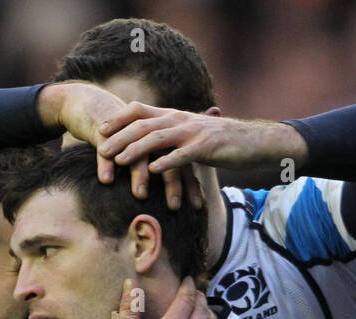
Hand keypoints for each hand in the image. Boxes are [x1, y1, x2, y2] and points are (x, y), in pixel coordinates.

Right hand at [44, 83, 200, 209]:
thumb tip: (187, 195)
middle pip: (165, 159)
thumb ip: (170, 168)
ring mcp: (127, 134)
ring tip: (141, 195)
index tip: (198, 206)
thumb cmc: (132, 138)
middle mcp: (149, 136)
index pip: (183, 162)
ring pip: (136, 155)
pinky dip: (106, 165)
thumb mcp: (153, 151)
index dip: (190, 184)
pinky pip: (105, 151)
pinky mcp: (105, 133)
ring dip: (140, 175)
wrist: (98, 109)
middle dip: (171, 184)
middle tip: (174, 207)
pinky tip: (106, 180)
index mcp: (165, 139)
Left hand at [98, 103, 306, 191]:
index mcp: (176, 115)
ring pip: (158, 138)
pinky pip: (182, 155)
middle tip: (101, 150)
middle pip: (143, 124)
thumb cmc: (223, 142)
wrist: (255, 141)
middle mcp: (181, 119)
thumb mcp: (194, 135)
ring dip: (136, 150)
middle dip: (119, 137)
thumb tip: (155, 145)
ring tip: (119, 162)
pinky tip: (153, 171)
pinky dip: (167, 162)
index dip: (119, 118)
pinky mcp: (206, 148)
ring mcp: (193, 133)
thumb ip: (174, 137)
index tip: (102, 129)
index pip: (140, 110)